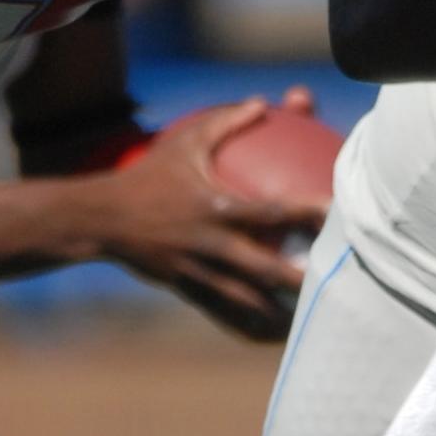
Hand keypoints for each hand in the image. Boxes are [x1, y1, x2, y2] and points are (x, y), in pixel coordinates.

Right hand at [97, 97, 326, 341]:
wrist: (102, 218)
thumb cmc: (147, 175)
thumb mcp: (184, 141)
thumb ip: (225, 121)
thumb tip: (262, 102)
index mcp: (214, 207)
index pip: (268, 211)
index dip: (303, 213)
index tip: (333, 215)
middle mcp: (209, 243)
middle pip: (262, 267)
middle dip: (296, 278)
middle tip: (330, 283)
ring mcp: (198, 270)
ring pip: (245, 299)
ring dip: (276, 310)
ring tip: (308, 320)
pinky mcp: (187, 288)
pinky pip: (223, 311)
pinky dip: (248, 324)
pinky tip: (271, 334)